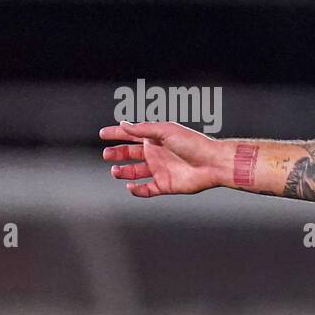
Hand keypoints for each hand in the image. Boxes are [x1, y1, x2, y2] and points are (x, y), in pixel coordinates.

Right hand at [100, 120, 227, 196]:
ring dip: (124, 172)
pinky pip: (147, 189)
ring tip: (115, 171)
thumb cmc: (193, 144)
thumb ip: (143, 129)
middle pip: (130, 154)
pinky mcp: (165, 185)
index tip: (102, 134)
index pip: (131, 135)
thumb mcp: (166, 131)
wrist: (212, 163)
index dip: (116, 134)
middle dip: (117, 154)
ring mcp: (160, 170)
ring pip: (135, 172)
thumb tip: (123, 124)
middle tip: (107, 154)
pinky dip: (136, 190)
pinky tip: (130, 186)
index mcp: (156, 139)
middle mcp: (156, 154)